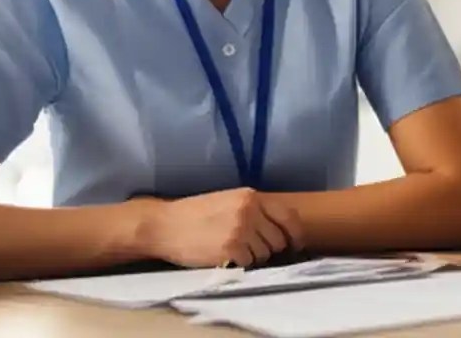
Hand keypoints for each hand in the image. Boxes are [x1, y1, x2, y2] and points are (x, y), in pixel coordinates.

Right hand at [134, 188, 305, 267]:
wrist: (164, 225)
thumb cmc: (194, 214)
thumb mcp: (228, 200)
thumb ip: (254, 209)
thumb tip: (280, 228)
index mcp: (251, 196)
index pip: (288, 216)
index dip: (296, 234)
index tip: (296, 245)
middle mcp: (250, 210)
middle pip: (279, 238)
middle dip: (269, 248)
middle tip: (252, 250)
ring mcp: (241, 229)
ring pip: (265, 253)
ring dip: (254, 257)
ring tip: (234, 251)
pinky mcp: (231, 248)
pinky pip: (249, 263)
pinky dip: (241, 263)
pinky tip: (226, 257)